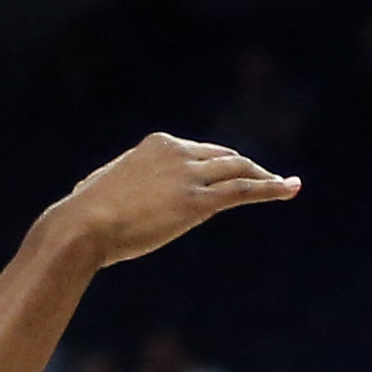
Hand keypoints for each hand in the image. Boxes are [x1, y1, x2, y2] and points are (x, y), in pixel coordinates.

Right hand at [50, 134, 298, 268]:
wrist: (81, 227)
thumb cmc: (81, 215)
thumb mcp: (98, 187)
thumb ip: (112, 183)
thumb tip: (87, 191)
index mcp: (158, 144)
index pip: (200, 150)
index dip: (220, 164)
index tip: (230, 175)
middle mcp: (178, 152)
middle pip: (225, 157)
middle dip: (247, 168)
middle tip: (265, 180)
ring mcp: (189, 175)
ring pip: (239, 171)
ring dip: (264, 177)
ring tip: (284, 185)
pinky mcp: (197, 202)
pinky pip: (243, 191)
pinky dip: (271, 188)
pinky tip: (290, 189)